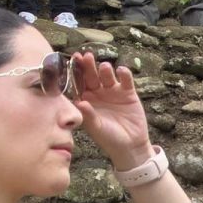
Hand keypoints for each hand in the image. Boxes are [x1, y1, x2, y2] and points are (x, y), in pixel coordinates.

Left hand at [71, 51, 153, 170]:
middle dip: (88, 66)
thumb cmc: (108, 138)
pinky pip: (126, 81)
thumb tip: (80, 102)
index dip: (75, 72)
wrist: (130, 146)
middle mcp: (98, 92)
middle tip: (86, 56)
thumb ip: (88, 115)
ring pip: (107, 76)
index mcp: (86, 98)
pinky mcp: (128, 93)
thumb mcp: (96, 127)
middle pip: (91, 75)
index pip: (78, 82)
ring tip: (104, 67)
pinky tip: (121, 71)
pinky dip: (124, 74)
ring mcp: (113, 91)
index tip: (73, 61)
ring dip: (105, 70)